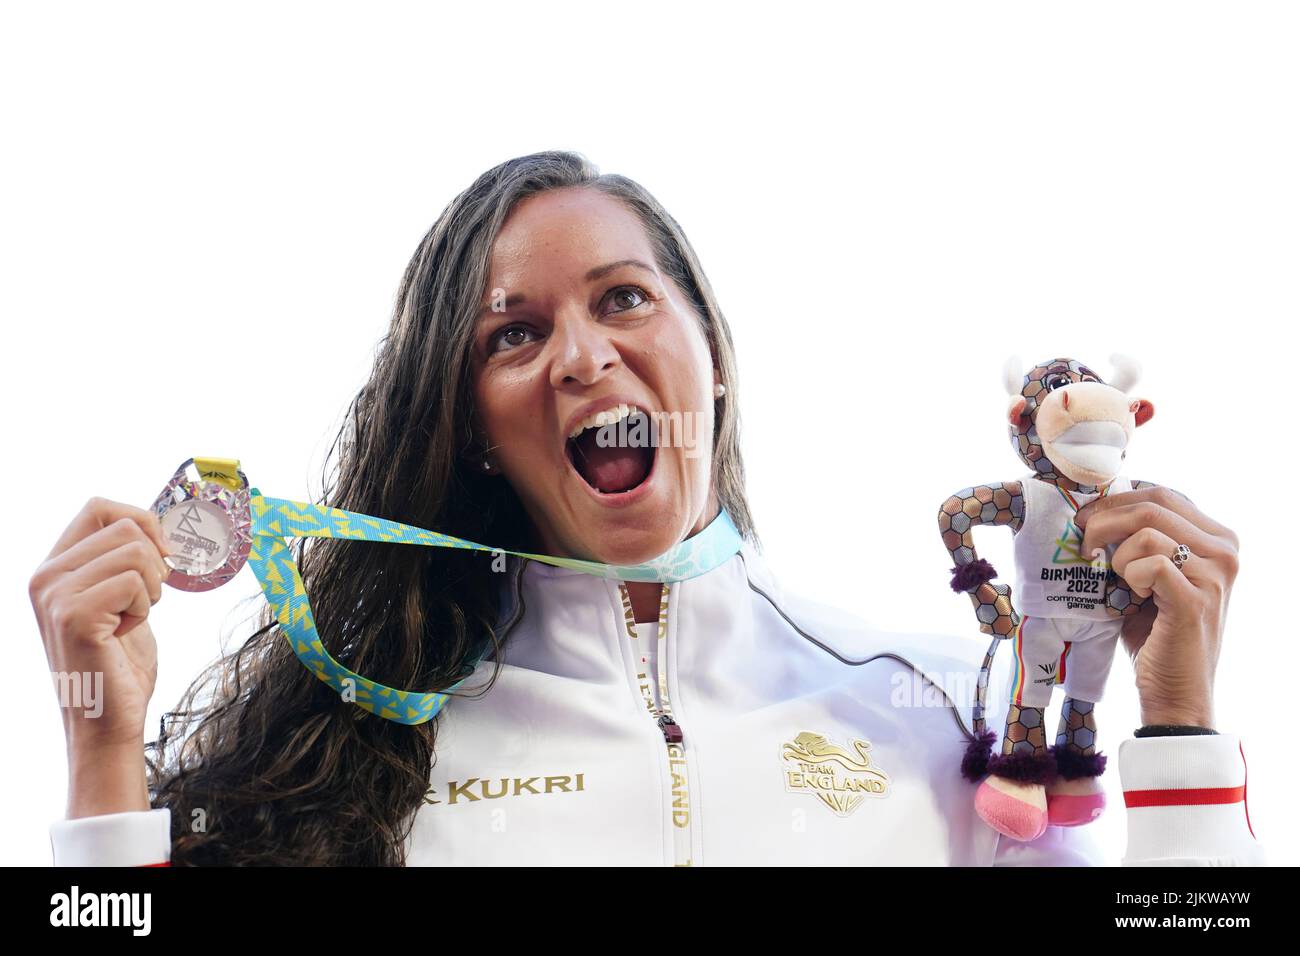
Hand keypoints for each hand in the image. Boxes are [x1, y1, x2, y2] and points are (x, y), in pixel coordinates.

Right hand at [30, 497, 170, 749]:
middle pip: (126, 527)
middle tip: (142, 602)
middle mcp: (45, 576)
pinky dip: (145, 609)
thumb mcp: (119, 598)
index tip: (162, 552)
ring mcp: (56, 594)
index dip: (142, 520)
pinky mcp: (75, 614)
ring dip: (151, 589)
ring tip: (129, 620)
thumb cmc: (119, 660)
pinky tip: (124, 634)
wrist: (109, 718)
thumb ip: (122, 561)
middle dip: (154, 563)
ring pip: (136, 552)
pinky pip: (136, 583)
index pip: (99, 507)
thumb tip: (153, 524)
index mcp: (54, 566)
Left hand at [1075, 487, 1238, 728]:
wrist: (1174, 693)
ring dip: (1116, 556)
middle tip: (1083, 544)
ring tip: (1120, 584)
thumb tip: (1095, 508)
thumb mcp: (1148, 575)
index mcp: (1217, 538)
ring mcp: (1216, 574)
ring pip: (1146, 531)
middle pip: (1151, 503)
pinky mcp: (1197, 599)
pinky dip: (1128, 577)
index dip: (1115, 501)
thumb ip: (1138, 540)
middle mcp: (1225, 550)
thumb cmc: (1155, 633)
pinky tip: (1133, 597)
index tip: (1086, 520)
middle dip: (1104, 520)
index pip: (1161, 494)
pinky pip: (1149, 563)